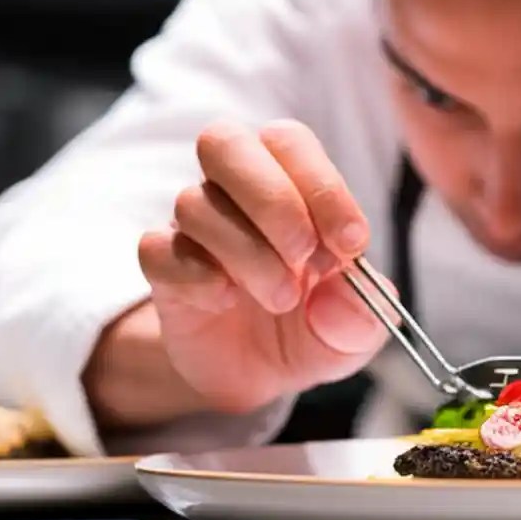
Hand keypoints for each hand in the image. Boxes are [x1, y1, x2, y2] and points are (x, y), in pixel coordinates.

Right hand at [136, 119, 394, 414]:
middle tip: (305, 256)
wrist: (260, 377)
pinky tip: (225, 301)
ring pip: (195, 203)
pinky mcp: (163, 270)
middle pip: (223, 143)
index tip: (351, 244)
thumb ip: (362, 316)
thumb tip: (343, 296)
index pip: (288, 143)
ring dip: (248, 253)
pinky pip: (158, 250)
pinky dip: (196, 275)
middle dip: (273, 199)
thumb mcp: (355, 333)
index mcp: (288, 183)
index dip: (322, 187)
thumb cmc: (312, 329)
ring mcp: (192, 229)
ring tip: (282, 299)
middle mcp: (233, 193)